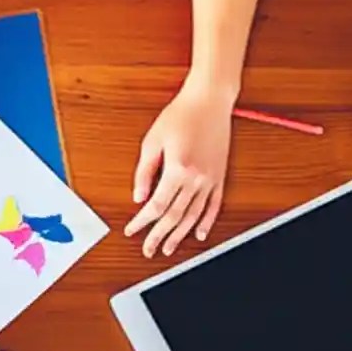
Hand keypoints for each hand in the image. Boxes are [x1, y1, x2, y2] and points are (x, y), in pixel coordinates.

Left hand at [125, 81, 234, 256]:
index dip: (142, 222)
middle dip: (159, 236)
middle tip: (148, 250)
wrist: (210, 100)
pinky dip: (206, 222)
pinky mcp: (220, 176)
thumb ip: (144, 171)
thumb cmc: (181, 115)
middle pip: (174, 216)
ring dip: (180, 235)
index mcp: (177, 169)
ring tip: (169, 249)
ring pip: (194, 215)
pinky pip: (214, 205)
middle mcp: (196, 178)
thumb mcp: (153, 140)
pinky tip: (198, 234)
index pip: (156, 205)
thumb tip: (138, 198)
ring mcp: (211, 179)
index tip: (131, 231)